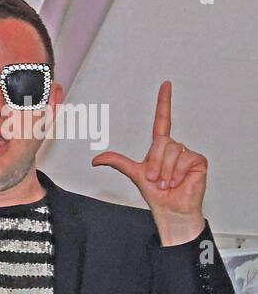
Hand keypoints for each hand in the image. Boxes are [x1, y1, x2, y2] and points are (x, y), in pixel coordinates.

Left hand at [92, 82, 205, 245]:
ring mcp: (187, 153)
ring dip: (165, 170)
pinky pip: (184, 158)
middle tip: (156, 179)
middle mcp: (174, 147)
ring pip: (171, 150)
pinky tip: (177, 181)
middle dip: (155, 163)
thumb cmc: (156, 193)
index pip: (162, 120)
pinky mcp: (198, 160)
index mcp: (160, 147)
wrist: (170, 209)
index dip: (163, 102)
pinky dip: (176, 172)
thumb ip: (117, 162)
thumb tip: (96, 159)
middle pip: (161, 142)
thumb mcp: (134, 174)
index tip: (165, 85)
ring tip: (167, 182)